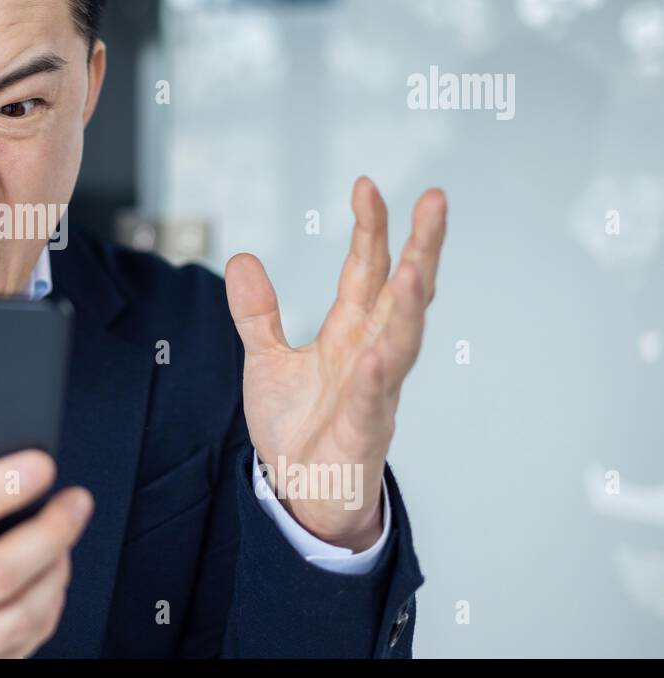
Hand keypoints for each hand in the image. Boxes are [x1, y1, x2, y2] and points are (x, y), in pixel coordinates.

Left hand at [224, 177, 445, 549]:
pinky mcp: (364, 432)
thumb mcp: (266, 359)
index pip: (366, 269)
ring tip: (418, 267)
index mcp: (349, 331)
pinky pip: (373, 401)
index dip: (369, 228)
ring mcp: (374, 391)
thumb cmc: (297, 427)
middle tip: (436, 200)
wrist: (299, 491)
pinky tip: (379, 354)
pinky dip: (376, 378)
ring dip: (411, 306)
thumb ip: (257, 312)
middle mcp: (371, 353)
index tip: (367, 185)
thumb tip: (241, 258)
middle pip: (403, 292)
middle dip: (421, 247)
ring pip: (402, 341)